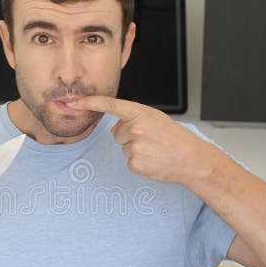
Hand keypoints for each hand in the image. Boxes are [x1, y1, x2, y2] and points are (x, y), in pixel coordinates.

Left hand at [66, 96, 216, 184]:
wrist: (191, 159)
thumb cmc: (174, 137)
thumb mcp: (155, 119)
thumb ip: (133, 119)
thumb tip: (115, 129)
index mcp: (141, 113)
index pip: (110, 105)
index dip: (90, 103)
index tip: (74, 102)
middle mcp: (136, 128)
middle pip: (116, 133)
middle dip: (129, 137)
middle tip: (151, 140)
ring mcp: (135, 147)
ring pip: (123, 148)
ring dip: (136, 150)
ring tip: (154, 150)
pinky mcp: (135, 164)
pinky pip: (128, 161)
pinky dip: (139, 162)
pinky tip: (153, 160)